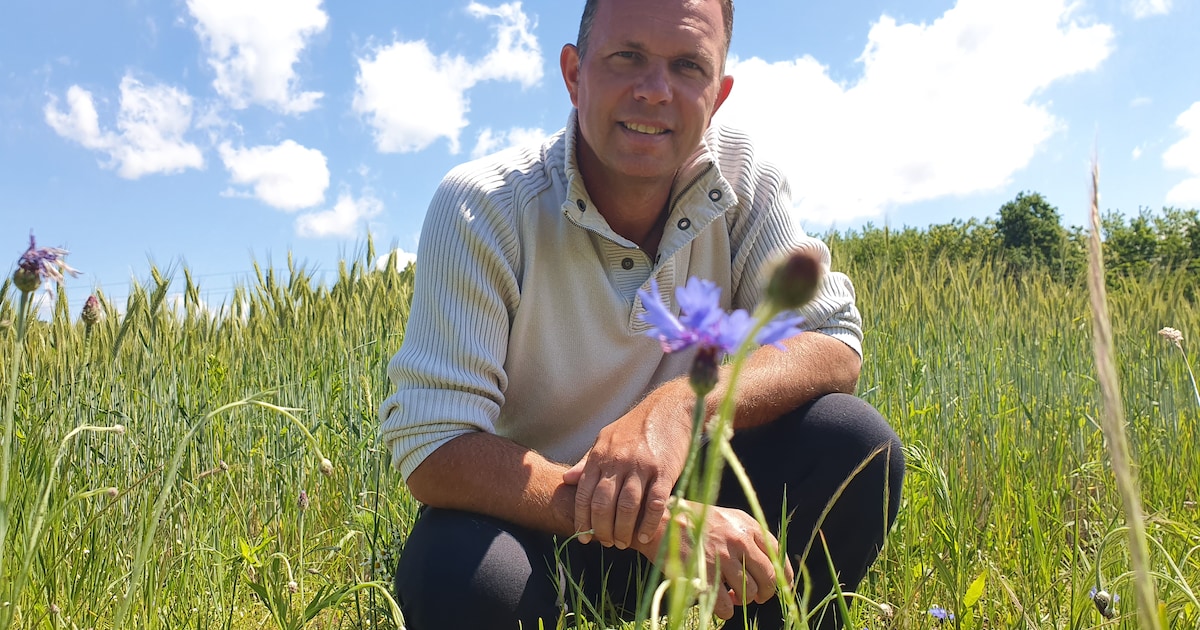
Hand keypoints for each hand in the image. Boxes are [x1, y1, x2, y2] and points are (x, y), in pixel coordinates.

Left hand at [562, 397, 690, 549]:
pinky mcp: (665, 471)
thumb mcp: (606, 439)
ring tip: (622, 543)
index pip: (585, 494)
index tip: (584, 538)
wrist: (669, 408)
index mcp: (600, 455)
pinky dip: (648, 524)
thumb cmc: (635, 427)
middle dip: (602, 530)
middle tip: (606, 543)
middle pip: (604, 505)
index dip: (583, 520)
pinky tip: (644, 536)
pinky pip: (655, 504)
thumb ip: (587, 461)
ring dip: (623, 531)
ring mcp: (641, 466)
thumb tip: (566, 480)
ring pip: (627, 507)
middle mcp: (618, 461)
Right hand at [649, 502, 794, 620]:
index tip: (781, 585)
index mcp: (747, 525)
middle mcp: (739, 540)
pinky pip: (726, 605)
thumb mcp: (726, 518)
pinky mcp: (705, 575)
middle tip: (757, 597)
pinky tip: (720, 605)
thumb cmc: (693, 520)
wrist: (661, 523)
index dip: (783, 574)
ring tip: (732, 598)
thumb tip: (767, 564)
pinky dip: (726, 610)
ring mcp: (722, 558)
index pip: (777, 554)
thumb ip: (748, 535)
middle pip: (768, 577)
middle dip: (766, 593)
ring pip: (749, 593)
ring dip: (743, 601)